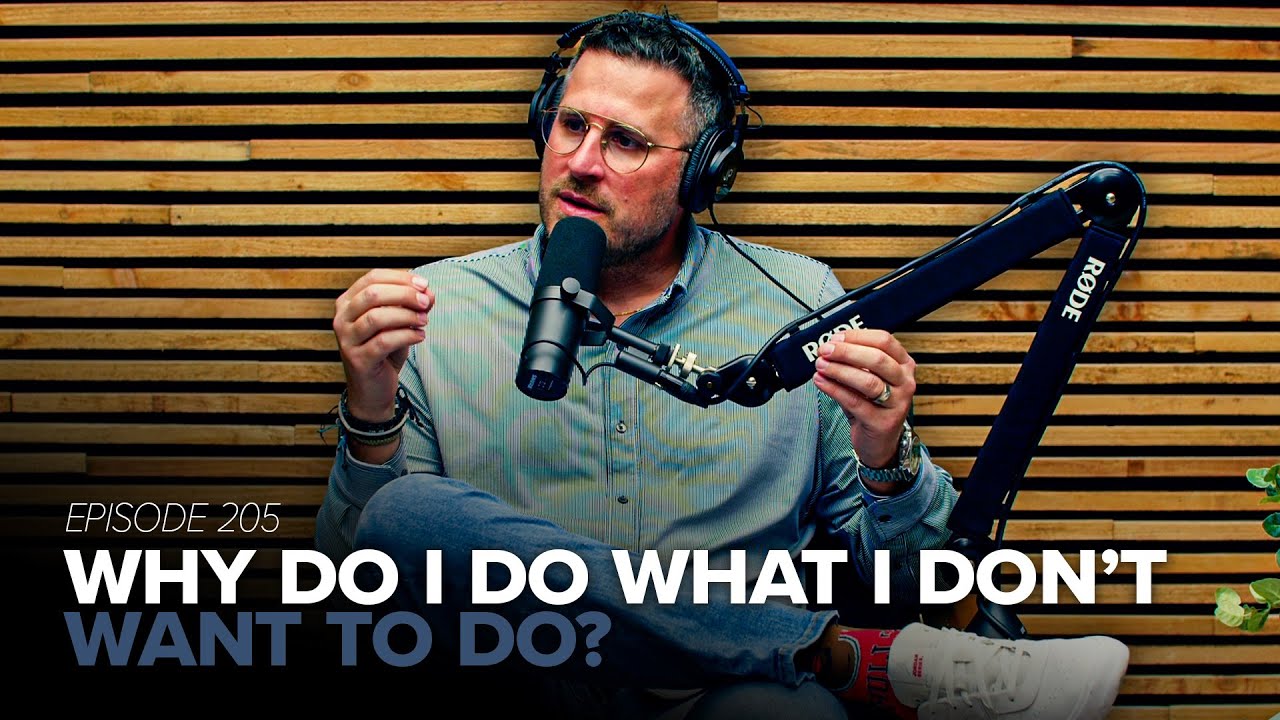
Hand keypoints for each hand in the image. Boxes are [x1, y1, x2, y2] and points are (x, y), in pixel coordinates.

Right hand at [333, 269, 433, 421]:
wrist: (373, 390)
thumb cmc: (384, 351)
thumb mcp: (399, 323)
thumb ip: (412, 305)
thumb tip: (429, 292)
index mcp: (348, 302)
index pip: (372, 277)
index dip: (400, 277)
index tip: (424, 284)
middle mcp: (342, 319)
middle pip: (373, 294)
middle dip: (405, 294)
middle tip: (426, 301)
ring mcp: (347, 340)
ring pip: (377, 317)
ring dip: (407, 316)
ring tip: (424, 321)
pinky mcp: (358, 359)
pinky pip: (384, 341)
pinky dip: (407, 336)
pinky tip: (420, 336)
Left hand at [812, 329, 915, 470]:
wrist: (879, 442)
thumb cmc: (872, 405)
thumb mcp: (868, 378)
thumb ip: (855, 362)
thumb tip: (830, 346)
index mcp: (904, 364)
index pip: (884, 340)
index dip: (857, 336)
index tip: (836, 337)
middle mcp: (905, 382)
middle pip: (877, 359)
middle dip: (846, 352)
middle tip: (824, 350)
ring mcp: (897, 403)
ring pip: (868, 381)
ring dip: (839, 370)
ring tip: (820, 366)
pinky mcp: (883, 422)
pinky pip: (855, 402)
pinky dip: (834, 390)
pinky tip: (821, 382)